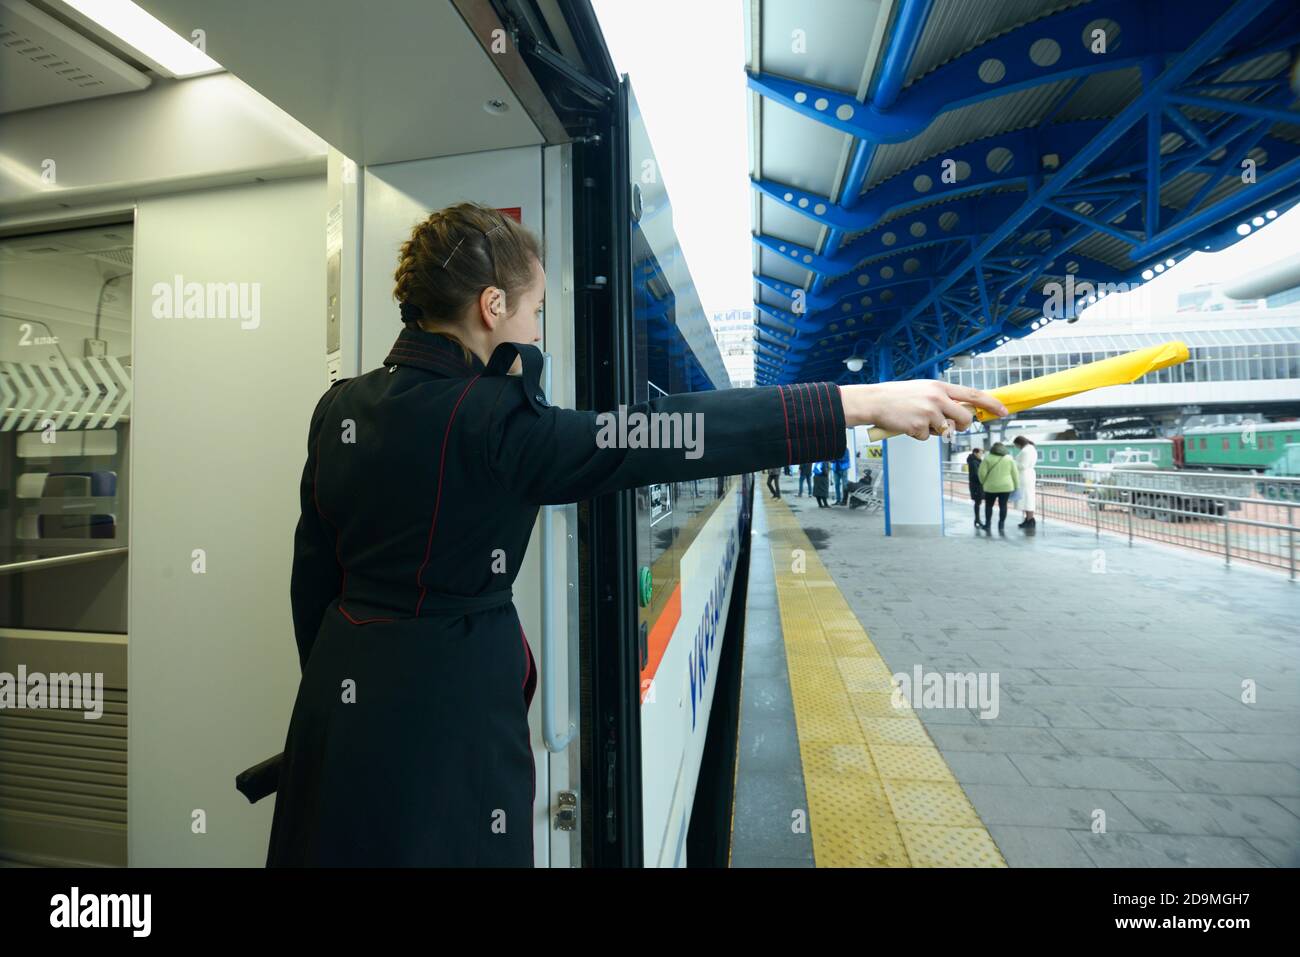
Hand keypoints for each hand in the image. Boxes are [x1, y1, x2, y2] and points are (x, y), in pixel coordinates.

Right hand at [841, 380, 1006, 439]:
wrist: (874, 401)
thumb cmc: (898, 396)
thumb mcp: (923, 390)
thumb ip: (942, 398)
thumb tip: (962, 411)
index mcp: (940, 387)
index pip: (973, 395)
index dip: (991, 403)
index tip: (1003, 410)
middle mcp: (937, 398)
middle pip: (965, 418)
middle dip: (961, 426)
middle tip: (949, 426)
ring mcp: (928, 412)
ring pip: (946, 431)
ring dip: (934, 431)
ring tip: (918, 420)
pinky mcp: (918, 425)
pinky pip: (927, 438)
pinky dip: (918, 435)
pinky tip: (907, 425)